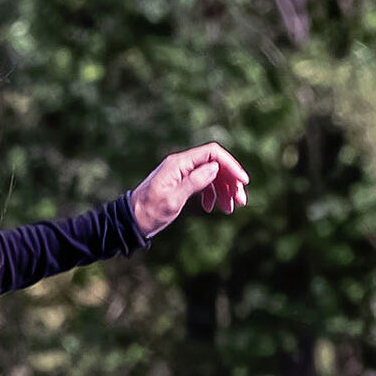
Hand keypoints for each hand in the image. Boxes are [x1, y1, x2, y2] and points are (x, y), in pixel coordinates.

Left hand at [130, 144, 250, 234]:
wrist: (132, 221)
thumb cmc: (150, 211)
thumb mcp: (173, 199)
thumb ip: (194, 182)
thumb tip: (215, 168)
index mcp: (179, 163)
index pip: (212, 154)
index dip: (231, 165)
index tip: (243, 182)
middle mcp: (181, 164)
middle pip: (214, 164)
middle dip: (230, 181)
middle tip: (241, 201)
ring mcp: (182, 173)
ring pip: (211, 175)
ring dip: (224, 190)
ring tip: (230, 209)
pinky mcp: (181, 183)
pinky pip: (203, 183)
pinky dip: (212, 194)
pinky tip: (212, 208)